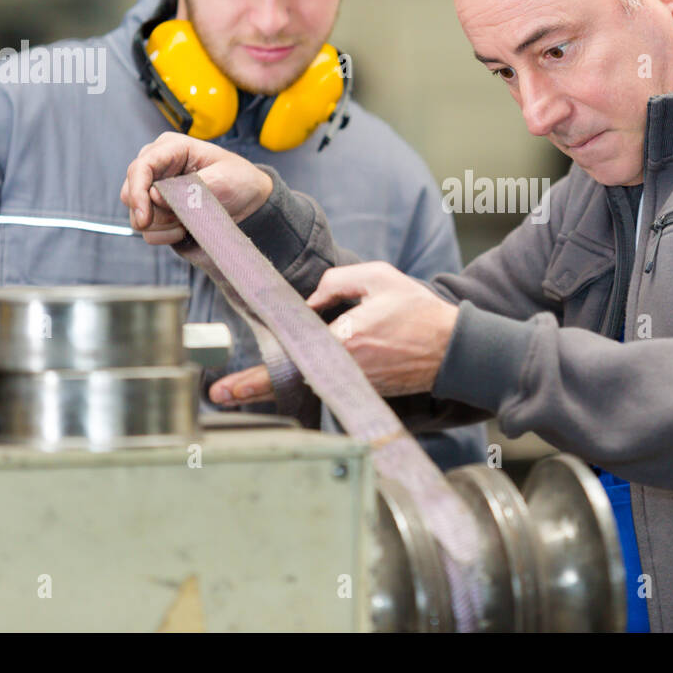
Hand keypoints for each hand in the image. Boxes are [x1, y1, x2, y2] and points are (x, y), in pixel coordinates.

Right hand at [120, 132, 272, 244]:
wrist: (250, 202)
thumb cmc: (239, 180)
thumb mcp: (223, 179)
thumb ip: (190, 188)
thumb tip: (155, 196)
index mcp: (171, 148)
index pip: (140, 167)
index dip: (138, 191)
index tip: (145, 216)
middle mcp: (157, 168)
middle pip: (131, 193)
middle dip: (153, 212)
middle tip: (181, 218)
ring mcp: (154, 191)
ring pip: (137, 215)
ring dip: (163, 225)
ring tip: (188, 221)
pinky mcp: (157, 212)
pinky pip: (148, 231)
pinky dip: (165, 235)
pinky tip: (185, 229)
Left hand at [207, 261, 458, 403]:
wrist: (454, 348)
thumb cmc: (418, 311)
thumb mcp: (379, 278)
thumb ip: (336, 282)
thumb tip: (308, 301)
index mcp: (344, 341)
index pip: (289, 361)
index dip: (253, 379)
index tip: (224, 389)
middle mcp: (345, 369)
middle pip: (290, 380)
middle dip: (253, 387)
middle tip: (218, 394)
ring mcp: (354, 383)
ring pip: (307, 381)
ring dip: (278, 382)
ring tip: (240, 389)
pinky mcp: (363, 389)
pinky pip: (328, 382)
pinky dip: (311, 377)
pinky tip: (290, 379)